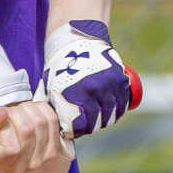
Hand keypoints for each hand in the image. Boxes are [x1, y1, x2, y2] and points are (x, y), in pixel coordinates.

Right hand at [0, 100, 72, 172]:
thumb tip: (2, 115)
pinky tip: (30, 114)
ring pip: (39, 122)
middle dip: (15, 113)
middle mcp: (20, 169)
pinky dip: (40, 110)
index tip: (0, 124)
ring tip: (18, 114)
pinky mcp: (54, 150)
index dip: (5, 129)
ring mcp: (40, 161)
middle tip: (8, 114)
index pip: (11, 148)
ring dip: (27, 109)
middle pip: (26, 130)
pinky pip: (51, 119)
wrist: (12, 139)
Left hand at [41, 19, 133, 138]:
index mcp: (73, 92)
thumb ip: (52, 105)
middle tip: (86, 126)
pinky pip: (123, 104)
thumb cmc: (61, 65)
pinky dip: (118, 111)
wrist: (77, 40)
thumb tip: (49, 125)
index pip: (78, 124)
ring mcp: (108, 84)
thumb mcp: (51, 85)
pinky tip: (113, 113)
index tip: (73, 131)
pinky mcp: (120, 80)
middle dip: (91, 127)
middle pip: (96, 122)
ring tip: (99, 120)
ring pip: (111, 115)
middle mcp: (92, 89)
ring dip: (106, 120)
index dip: (75, 131)